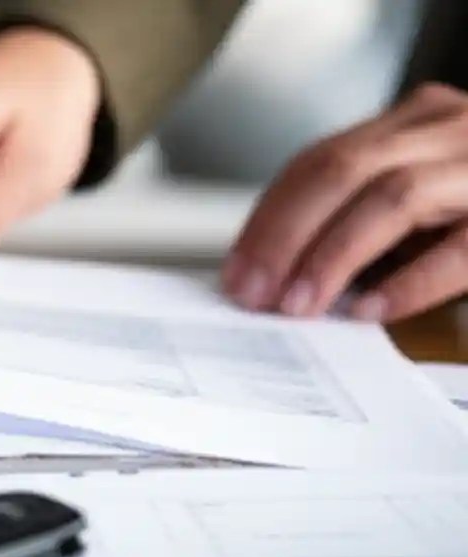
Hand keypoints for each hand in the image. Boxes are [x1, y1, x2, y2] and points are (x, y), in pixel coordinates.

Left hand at [223, 83, 467, 322]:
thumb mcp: (424, 198)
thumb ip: (364, 218)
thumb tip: (279, 271)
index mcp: (417, 122)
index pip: (318, 160)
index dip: (269, 217)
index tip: (235, 270)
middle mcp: (450, 129)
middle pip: (340, 171)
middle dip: (283, 236)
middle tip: (251, 293)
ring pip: (391, 197)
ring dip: (333, 256)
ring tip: (299, 306)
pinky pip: (461, 246)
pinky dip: (409, 281)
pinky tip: (370, 309)